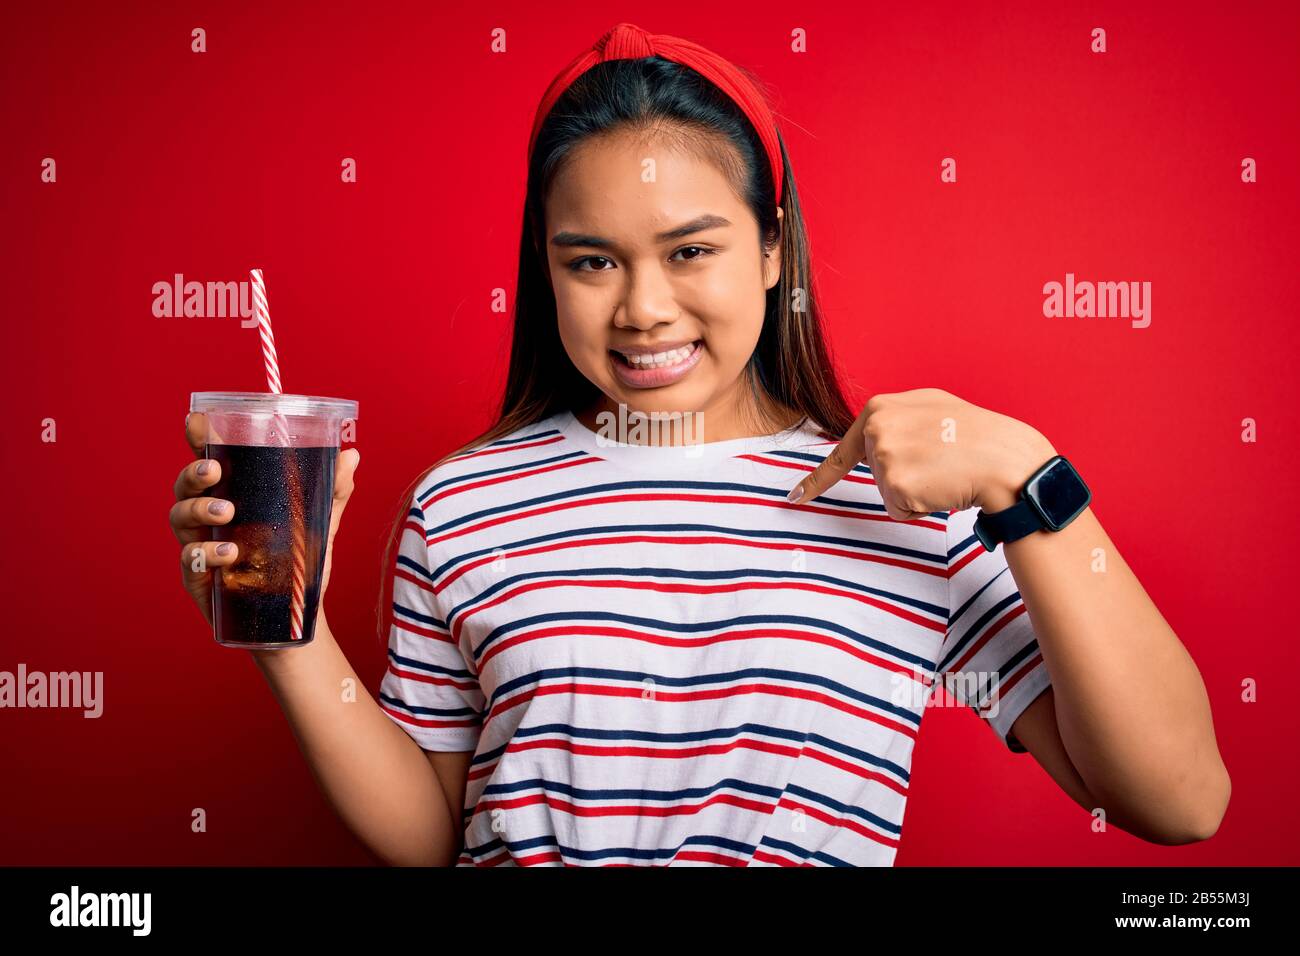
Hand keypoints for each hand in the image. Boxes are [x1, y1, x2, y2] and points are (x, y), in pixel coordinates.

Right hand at [169, 411, 360, 628]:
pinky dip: (204, 552)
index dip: (198, 439)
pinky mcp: (200, 578)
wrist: (294, 617)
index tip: (197, 422)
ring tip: (227, 511)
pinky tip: (228, 554)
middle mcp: (210, 516)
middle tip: (215, 470)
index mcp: (234, 494)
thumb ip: (333, 490)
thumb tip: (352, 454)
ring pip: (179, 517)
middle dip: (193, 472)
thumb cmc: (298, 562)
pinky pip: (189, 560)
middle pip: (185, 485)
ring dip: (198, 508)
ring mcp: (201, 545)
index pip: (209, 459)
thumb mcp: (320, 523)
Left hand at [786, 387, 1055, 516]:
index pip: (843, 449)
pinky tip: (942, 488)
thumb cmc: (974, 434)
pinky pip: (899, 509)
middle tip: (936, 464)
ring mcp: (884, 456)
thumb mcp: (929, 407)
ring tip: (943, 472)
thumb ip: (895, 418)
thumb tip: (873, 434)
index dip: (819, 478)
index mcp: (879, 408)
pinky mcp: (895, 484)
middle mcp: (876, 428)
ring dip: (912, 492)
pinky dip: (919, 507)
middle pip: (873, 473)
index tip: (795, 497)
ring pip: (886, 492)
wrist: (1004, 458)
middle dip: (900, 478)